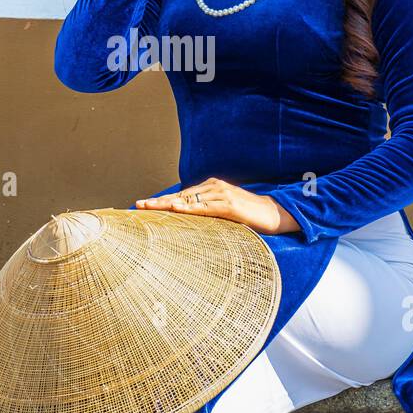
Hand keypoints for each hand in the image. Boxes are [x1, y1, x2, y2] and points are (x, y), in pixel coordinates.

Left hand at [135, 177, 299, 235]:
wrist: (275, 214)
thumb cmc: (250, 216)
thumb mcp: (225, 214)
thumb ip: (209, 214)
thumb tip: (190, 225)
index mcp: (211, 189)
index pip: (181, 195)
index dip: (161, 201)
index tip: (142, 206)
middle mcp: (213, 188)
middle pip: (179, 196)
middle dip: (157, 201)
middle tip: (137, 205)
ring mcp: (221, 194)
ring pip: (188, 200)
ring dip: (166, 204)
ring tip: (148, 207)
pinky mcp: (229, 205)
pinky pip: (205, 207)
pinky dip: (189, 208)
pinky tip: (175, 208)